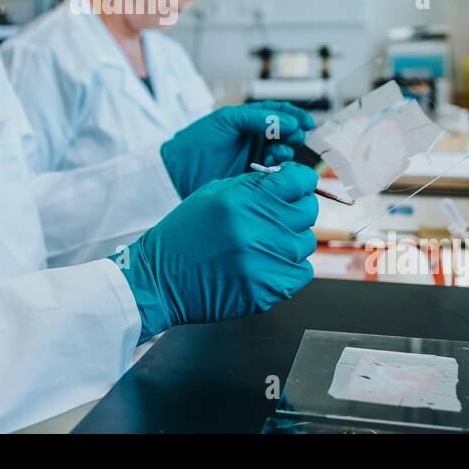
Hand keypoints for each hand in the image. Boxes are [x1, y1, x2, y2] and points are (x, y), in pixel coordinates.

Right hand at [116, 162, 318, 342]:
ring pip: (306, 242)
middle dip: (296, 210)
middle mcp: (257, 228)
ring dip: (290, 241)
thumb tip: (288, 180)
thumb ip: (252, 186)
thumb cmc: (184, 234)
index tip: (296, 186)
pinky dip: (290, 267)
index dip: (301, 181)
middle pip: (308, 211)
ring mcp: (265, 260)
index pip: (300, 180)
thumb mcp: (212, 195)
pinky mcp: (269, 288)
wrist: (160, 279)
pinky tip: (268, 264)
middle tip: (277, 216)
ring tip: (265, 244)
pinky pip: (302, 271)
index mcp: (242, 199)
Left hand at [160, 101, 314, 198]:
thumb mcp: (227, 119)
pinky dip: (279, 166)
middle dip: (294, 132)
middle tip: (295, 135)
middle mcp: (255, 138)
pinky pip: (275, 171)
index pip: (278, 113)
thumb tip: (288, 121)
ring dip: (287, 149)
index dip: (293, 115)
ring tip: (279, 150)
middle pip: (285, 132)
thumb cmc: (198, 140)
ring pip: (283, 151)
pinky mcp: (254, 177)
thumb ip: (257, 117)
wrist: (178, 171)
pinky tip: (274, 163)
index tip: (305, 121)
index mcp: (249, 120)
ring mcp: (256, 158)